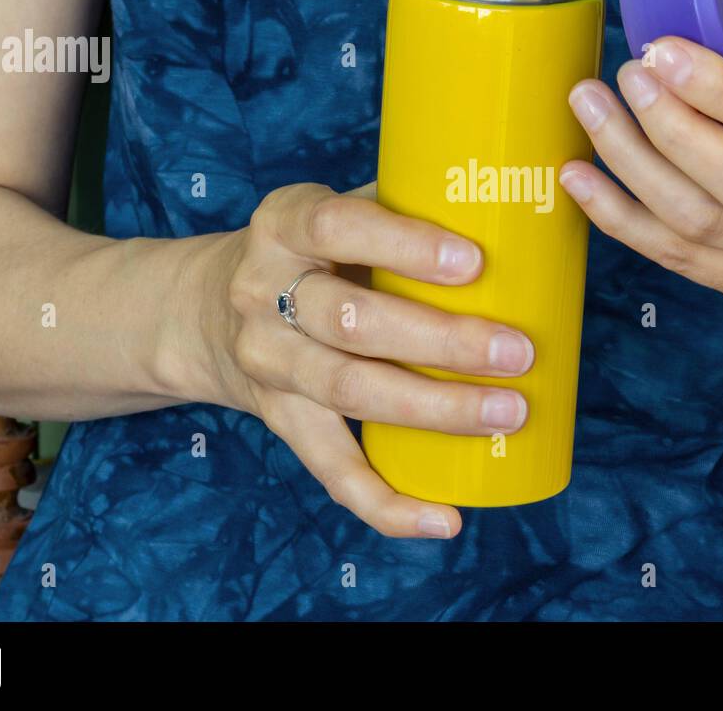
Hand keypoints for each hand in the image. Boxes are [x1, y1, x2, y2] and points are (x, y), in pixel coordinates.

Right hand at [188, 182, 534, 538]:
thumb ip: (404, 205)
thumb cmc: (310, 250)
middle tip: (518, 352)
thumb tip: (518, 214)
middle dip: (441, 342)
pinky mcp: (279, 419)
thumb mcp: (334, 208)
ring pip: (350, 392)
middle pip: (352, 323)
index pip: (338, 226)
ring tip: (508, 413)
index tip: (473, 263)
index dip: (404, 246)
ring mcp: (267, 362)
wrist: (204, 310)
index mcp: (284, 224)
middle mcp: (263, 292)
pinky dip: (388, 503)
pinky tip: (445, 517)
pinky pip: (331, 470)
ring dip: (435, 410)